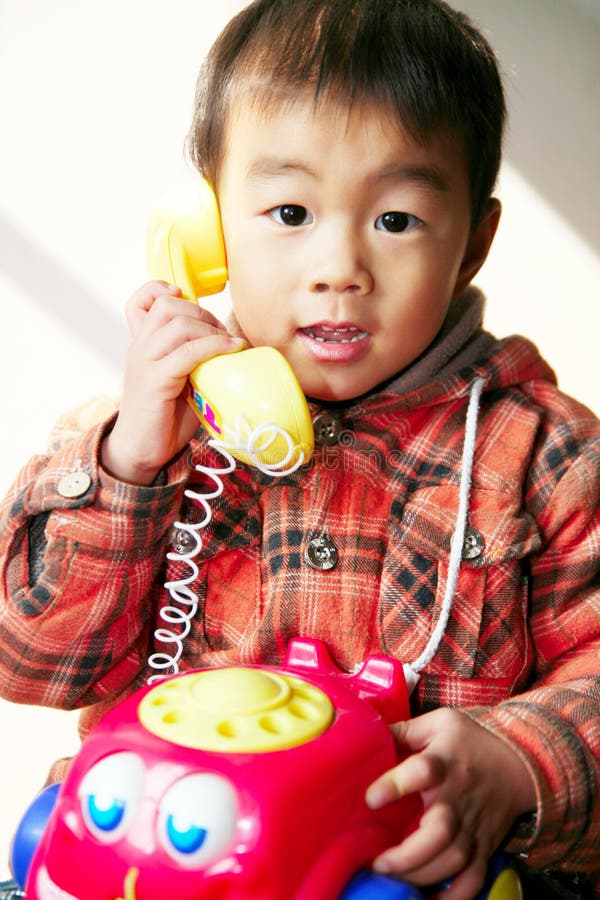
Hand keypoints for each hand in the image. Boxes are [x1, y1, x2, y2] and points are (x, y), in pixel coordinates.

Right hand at [101, 281, 244, 483]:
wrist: (142, 450)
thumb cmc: (165, 418)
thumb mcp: (180, 380)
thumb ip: (194, 360)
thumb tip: (237, 348)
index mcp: (142, 345)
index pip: (140, 302)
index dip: (162, 290)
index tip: (188, 302)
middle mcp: (139, 348)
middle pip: (167, 305)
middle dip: (203, 313)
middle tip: (223, 334)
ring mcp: (144, 363)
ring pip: (177, 323)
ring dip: (211, 329)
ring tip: (229, 345)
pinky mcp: (154, 382)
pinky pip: (187, 352)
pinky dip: (215, 346)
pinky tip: (232, 350)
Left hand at [365, 709, 535, 899]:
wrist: (521, 763)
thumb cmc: (472, 742)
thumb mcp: (441, 723)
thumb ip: (404, 730)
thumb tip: (368, 734)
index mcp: (444, 762)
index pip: (422, 772)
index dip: (395, 785)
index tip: (371, 798)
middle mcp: (459, 798)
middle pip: (439, 832)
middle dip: (407, 853)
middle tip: (377, 861)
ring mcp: (474, 826)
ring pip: (452, 861)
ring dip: (421, 875)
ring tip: (391, 877)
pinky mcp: (485, 847)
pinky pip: (473, 880)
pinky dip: (453, 897)